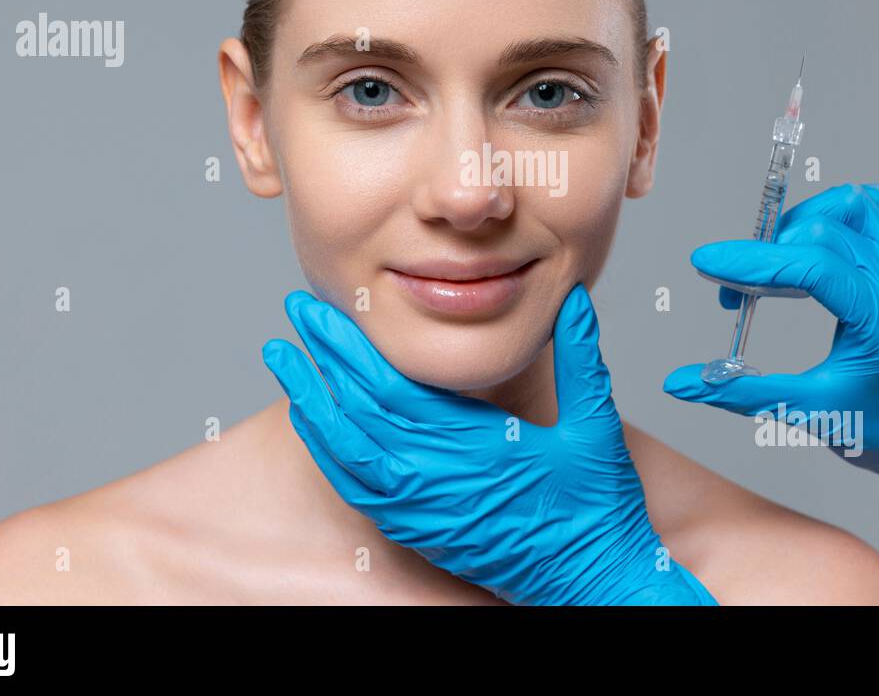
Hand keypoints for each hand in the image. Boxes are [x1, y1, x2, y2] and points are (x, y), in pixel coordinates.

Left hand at [262, 283, 717, 604]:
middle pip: (360, 411)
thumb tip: (573, 296)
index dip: (353, 347)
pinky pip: (358, 490)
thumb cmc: (596, 508)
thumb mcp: (596, 425)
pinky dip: (328, 453)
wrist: (591, 582)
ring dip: (312, 402)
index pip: (393, 389)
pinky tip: (314, 424)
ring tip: (282, 360)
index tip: (327, 310)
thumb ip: (579, 356)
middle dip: (323, 358)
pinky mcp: (420, 531)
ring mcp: (423, 510)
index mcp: (475, 445)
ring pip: (348, 451)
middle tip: (296, 313)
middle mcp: (438, 479)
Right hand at [665, 183, 878, 512]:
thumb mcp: (807, 414)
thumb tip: (682, 383)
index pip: (817, 267)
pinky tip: (810, 241)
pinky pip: (876, 206)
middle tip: (732, 288)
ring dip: (799, 224)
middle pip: (828, 231)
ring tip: (771, 263)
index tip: (708, 264)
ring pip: (852, 206)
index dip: (755, 261)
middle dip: (766, 252)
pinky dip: (836, 212)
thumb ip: (742, 393)